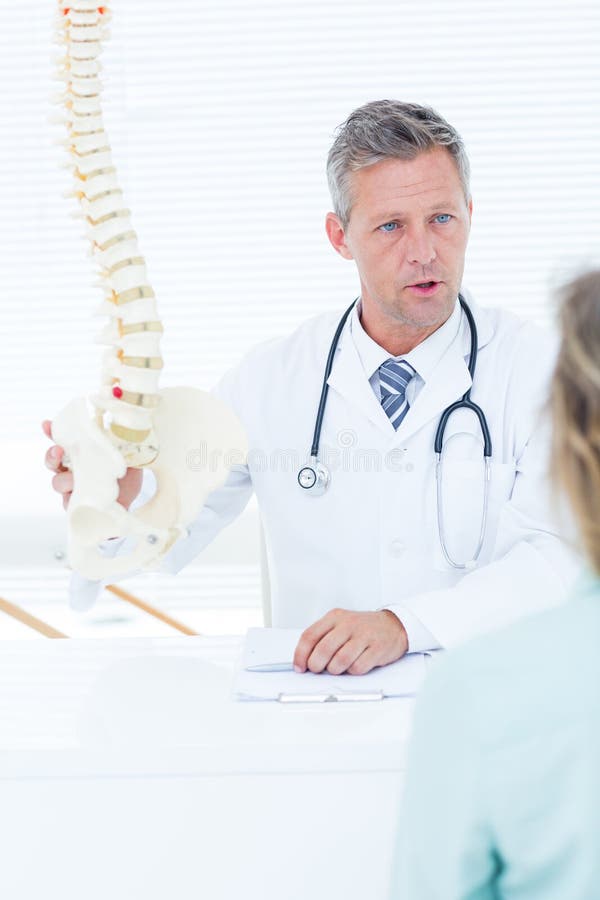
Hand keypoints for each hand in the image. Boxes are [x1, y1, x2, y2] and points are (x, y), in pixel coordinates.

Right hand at [42, 419, 142, 510]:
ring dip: (64, 479)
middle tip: (58, 451)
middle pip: (52, 460)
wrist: (128, 504)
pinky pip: (66, 502)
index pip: (62, 440)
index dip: (51, 432)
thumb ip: (124, 448)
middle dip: (52, 454)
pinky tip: (78, 495)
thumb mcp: (127, 460)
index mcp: (80, 454)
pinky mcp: (73, 505)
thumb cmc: (124, 479)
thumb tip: (128, 434)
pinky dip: (71, 497)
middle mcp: (71, 469)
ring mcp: (70, 487)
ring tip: (75, 480)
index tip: (46, 425)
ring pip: (57, 482)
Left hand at [293, 608, 408, 675]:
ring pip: (339, 661)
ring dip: (335, 670)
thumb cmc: (362, 628)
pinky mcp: (377, 649)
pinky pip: (357, 668)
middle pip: (323, 650)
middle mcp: (348, 624)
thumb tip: (303, 660)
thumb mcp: (340, 625)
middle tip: (318, 669)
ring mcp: (363, 636)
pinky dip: (353, 671)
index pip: (309, 636)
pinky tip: (355, 664)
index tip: (299, 667)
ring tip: (338, 667)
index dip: (300, 655)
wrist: (393, 625)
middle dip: (316, 666)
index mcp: (334, 617)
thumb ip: (322, 638)